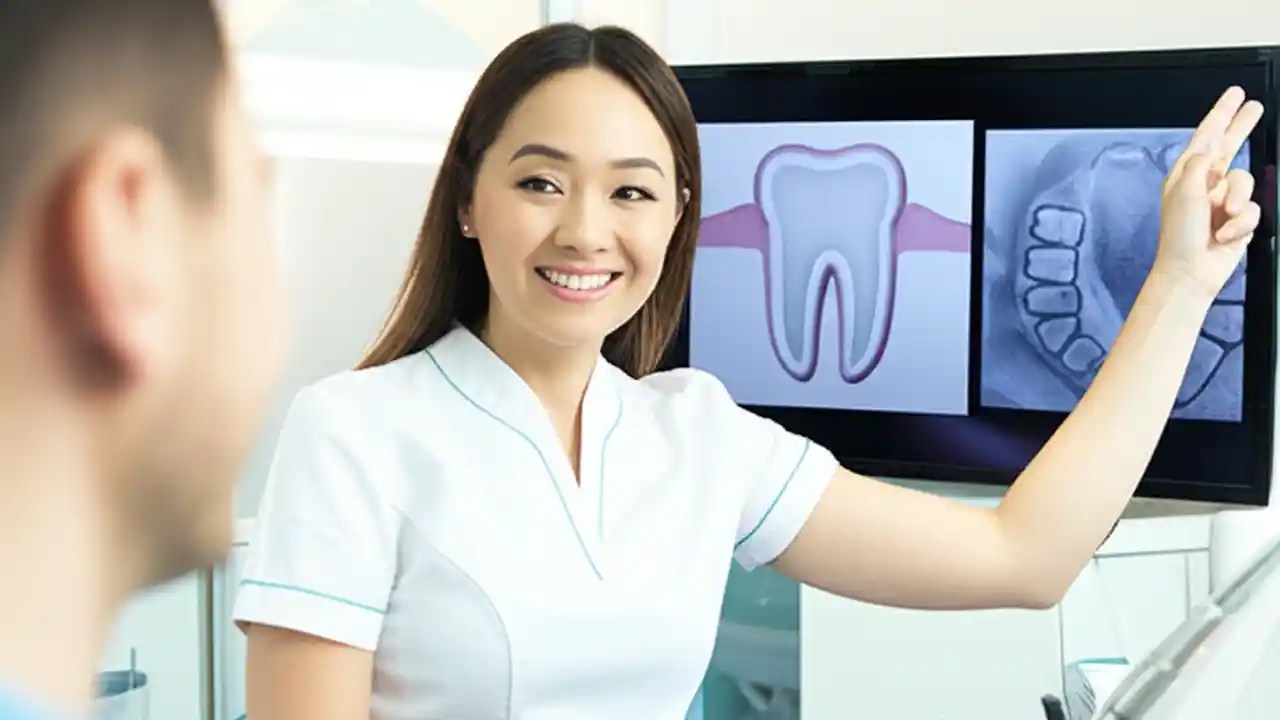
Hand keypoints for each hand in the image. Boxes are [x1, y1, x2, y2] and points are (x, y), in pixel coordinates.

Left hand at [1154, 86, 1264, 301]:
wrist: (1191, 272)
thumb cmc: (1180, 236)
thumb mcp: (1185, 192)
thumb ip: (1201, 163)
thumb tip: (1211, 146)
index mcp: (1187, 174)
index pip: (1206, 136)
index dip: (1221, 114)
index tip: (1234, 95)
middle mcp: (1205, 183)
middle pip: (1229, 146)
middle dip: (1241, 127)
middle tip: (1254, 107)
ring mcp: (1222, 200)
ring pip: (1246, 183)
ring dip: (1238, 203)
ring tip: (1223, 221)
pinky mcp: (1237, 218)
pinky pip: (1253, 210)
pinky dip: (1241, 224)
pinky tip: (1225, 235)